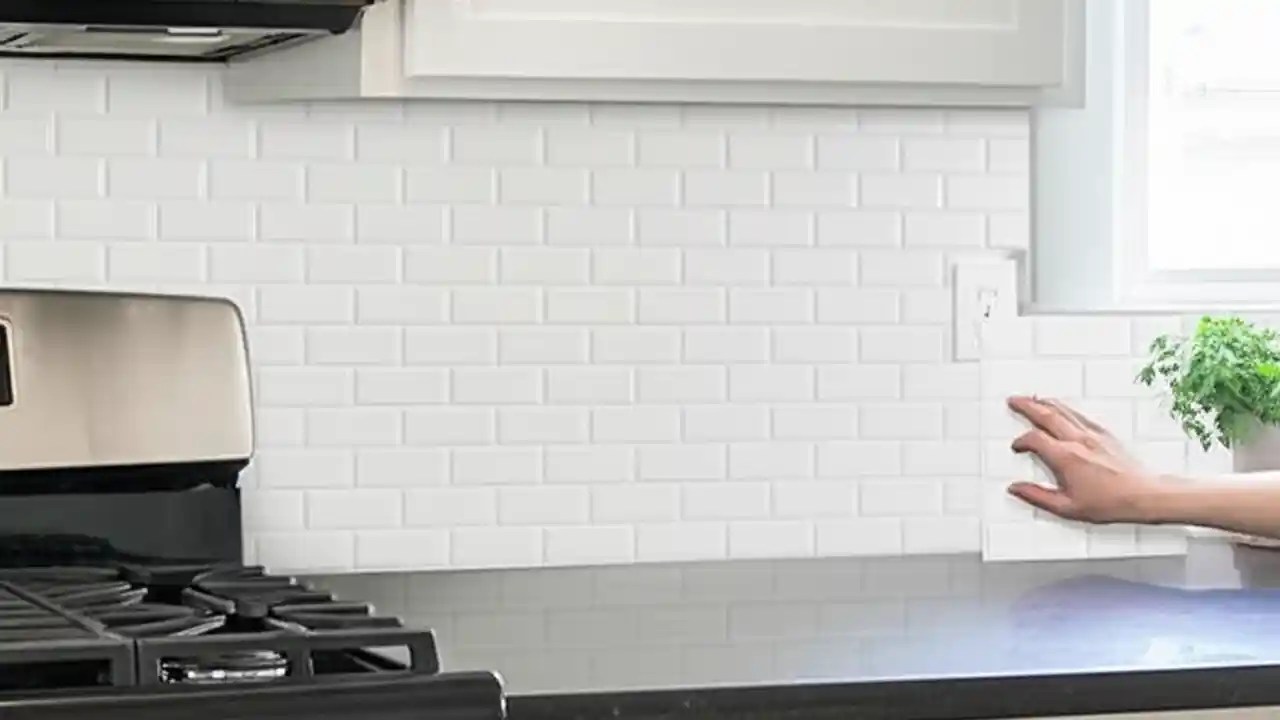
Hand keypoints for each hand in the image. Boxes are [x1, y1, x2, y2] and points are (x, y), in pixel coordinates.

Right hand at [1007, 396, 1162, 523]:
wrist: (1143, 495)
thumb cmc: (1110, 503)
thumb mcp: (1067, 508)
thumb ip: (1037, 496)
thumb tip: (1016, 488)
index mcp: (1065, 458)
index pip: (1034, 439)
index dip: (1021, 441)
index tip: (1017, 447)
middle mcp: (1078, 441)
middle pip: (1046, 415)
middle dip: (1027, 406)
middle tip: (1014, 401)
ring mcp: (1092, 435)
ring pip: (1063, 410)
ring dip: (1045, 402)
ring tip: (1032, 398)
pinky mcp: (1105, 434)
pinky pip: (1080, 415)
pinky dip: (1066, 408)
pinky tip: (1062, 408)